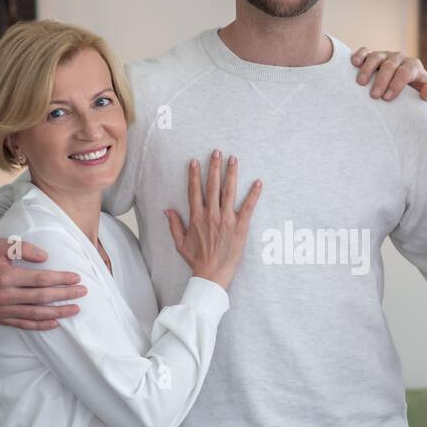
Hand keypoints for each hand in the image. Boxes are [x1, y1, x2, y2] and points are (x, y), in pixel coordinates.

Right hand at [0, 239, 86, 330]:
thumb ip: (22, 248)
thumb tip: (45, 257)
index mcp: (5, 276)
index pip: (40, 279)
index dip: (60, 279)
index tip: (75, 277)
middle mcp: (5, 295)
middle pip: (42, 297)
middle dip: (65, 295)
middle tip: (82, 292)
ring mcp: (3, 309)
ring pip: (36, 314)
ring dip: (58, 312)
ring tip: (75, 309)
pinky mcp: (0, 318)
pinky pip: (24, 325)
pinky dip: (41, 325)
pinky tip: (55, 323)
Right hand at [165, 149, 261, 290]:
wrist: (211, 274)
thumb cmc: (197, 260)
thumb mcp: (180, 243)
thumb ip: (174, 225)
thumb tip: (167, 210)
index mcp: (196, 217)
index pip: (194, 191)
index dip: (194, 175)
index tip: (195, 162)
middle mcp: (211, 215)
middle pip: (212, 186)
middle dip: (214, 167)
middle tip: (217, 152)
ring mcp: (226, 220)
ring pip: (228, 191)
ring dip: (231, 174)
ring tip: (233, 159)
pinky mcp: (240, 227)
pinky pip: (248, 207)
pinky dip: (254, 194)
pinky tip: (258, 182)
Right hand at [350, 47, 426, 103]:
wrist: (405, 86)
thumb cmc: (416, 93)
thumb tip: (426, 92)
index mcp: (413, 66)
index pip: (405, 72)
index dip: (397, 84)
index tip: (387, 98)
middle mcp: (399, 58)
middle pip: (390, 65)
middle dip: (381, 80)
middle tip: (374, 96)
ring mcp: (385, 56)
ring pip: (376, 57)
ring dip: (368, 69)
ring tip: (361, 82)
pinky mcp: (372, 55)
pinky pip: (365, 51)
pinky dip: (360, 55)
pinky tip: (354, 63)